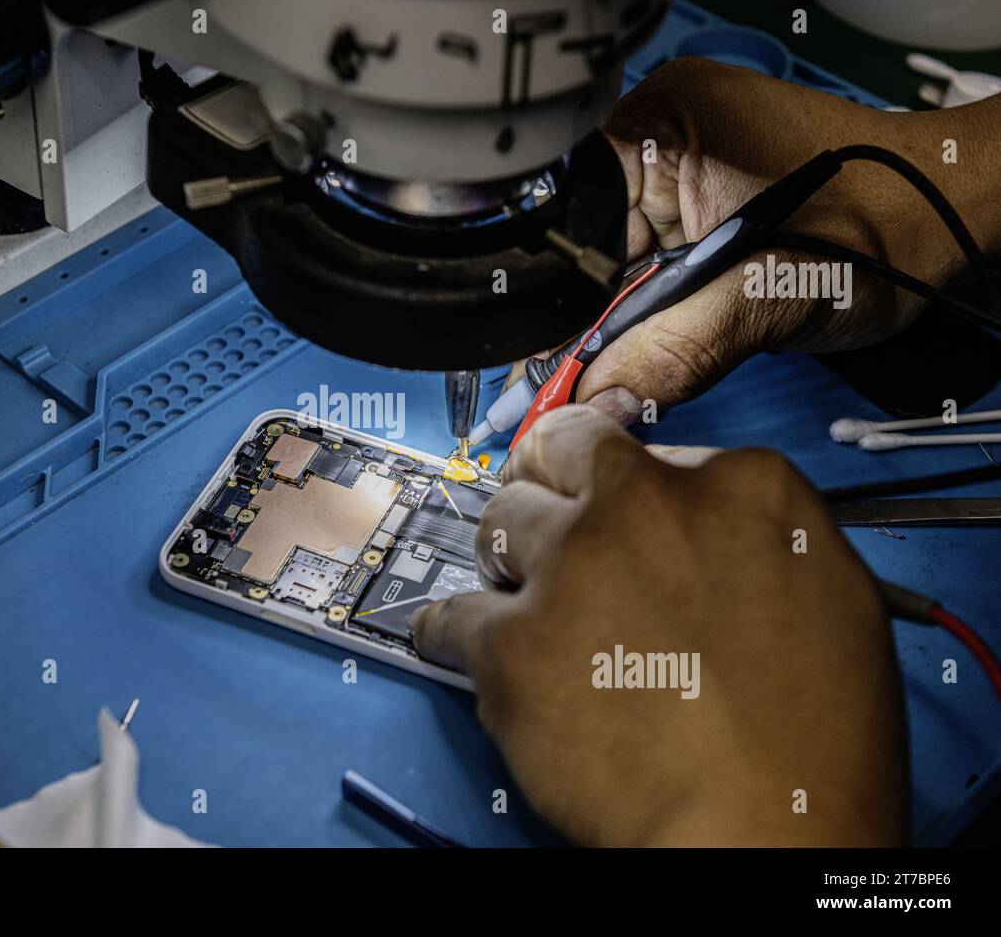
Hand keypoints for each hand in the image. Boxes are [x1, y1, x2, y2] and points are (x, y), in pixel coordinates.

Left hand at [410, 406, 906, 845]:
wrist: (759, 830)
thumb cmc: (813, 745)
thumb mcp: (831, 599)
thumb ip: (750, 536)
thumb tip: (702, 527)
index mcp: (740, 486)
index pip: (644, 450)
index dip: (623, 490)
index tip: (610, 511)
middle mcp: (647, 505)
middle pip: (559, 454)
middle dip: (546, 482)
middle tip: (545, 521)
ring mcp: (571, 567)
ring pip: (499, 523)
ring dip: (507, 560)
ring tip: (526, 603)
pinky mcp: (510, 640)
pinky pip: (448, 615)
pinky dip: (448, 632)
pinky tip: (460, 645)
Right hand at [580, 58, 1000, 423]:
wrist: (946, 215)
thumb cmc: (886, 221)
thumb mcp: (768, 293)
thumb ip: (673, 351)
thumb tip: (597, 400)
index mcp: (660, 122)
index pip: (563, 217)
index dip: (552, 298)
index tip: (551, 365)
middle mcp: (656, 135)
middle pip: (578, 244)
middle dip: (588, 317)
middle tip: (590, 380)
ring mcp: (672, 168)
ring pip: (607, 264)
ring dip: (623, 317)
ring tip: (649, 349)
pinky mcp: (689, 202)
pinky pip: (640, 266)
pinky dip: (648, 310)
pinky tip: (668, 333)